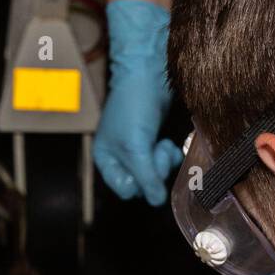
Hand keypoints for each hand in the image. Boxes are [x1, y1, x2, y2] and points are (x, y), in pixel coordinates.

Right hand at [93, 0, 182, 204]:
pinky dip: (169, 153)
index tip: (145, 165)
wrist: (148, 72)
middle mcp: (120, 156)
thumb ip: (147, 176)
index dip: (140, 183)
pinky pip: (163, 159)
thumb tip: (157, 202)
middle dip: (153, 170)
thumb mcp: (136, 147)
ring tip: (163, 144)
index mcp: (106, 159)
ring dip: (163, 162)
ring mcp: (138, 148)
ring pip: (156, 172)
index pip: (125, 190)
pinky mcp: (153, 139)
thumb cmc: (134, 107)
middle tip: (156, 151)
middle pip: (143, 183)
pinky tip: (168, 141)